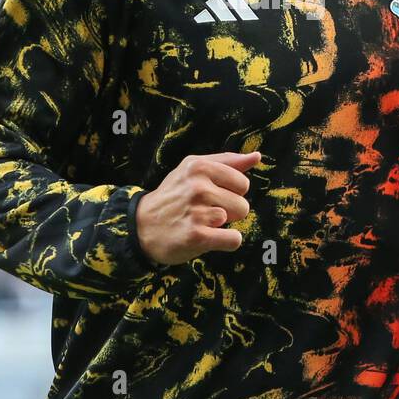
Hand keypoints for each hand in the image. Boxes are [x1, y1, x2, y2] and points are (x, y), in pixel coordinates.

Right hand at [135, 151, 258, 264]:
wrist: (141, 225)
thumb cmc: (174, 195)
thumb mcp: (194, 169)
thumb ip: (227, 161)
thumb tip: (257, 156)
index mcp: (199, 166)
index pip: (242, 183)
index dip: (231, 193)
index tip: (212, 195)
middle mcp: (198, 186)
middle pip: (243, 204)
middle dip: (229, 211)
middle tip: (204, 211)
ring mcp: (197, 211)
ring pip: (238, 220)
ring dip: (223, 226)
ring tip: (202, 222)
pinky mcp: (196, 235)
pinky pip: (234, 239)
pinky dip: (226, 242)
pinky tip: (208, 237)